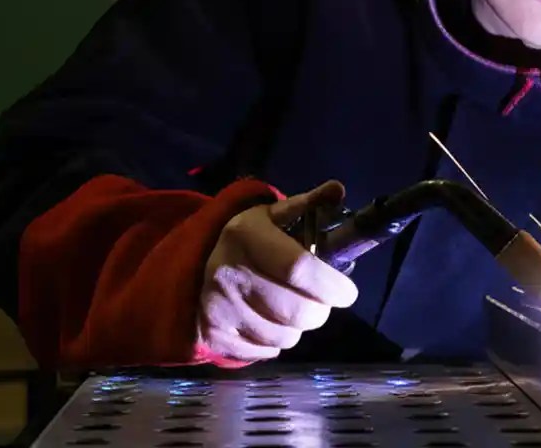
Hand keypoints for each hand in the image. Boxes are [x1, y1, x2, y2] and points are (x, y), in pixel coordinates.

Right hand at [198, 180, 358, 362]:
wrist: (193, 266)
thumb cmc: (247, 240)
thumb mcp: (271, 215)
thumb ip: (308, 203)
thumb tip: (338, 189)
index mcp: (246, 236)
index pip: (299, 268)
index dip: (332, 285)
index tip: (347, 292)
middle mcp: (229, 273)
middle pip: (298, 311)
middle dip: (321, 309)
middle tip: (320, 300)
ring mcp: (220, 309)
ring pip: (287, 336)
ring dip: (299, 325)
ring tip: (291, 306)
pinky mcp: (215, 337)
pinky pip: (268, 351)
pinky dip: (277, 340)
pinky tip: (270, 320)